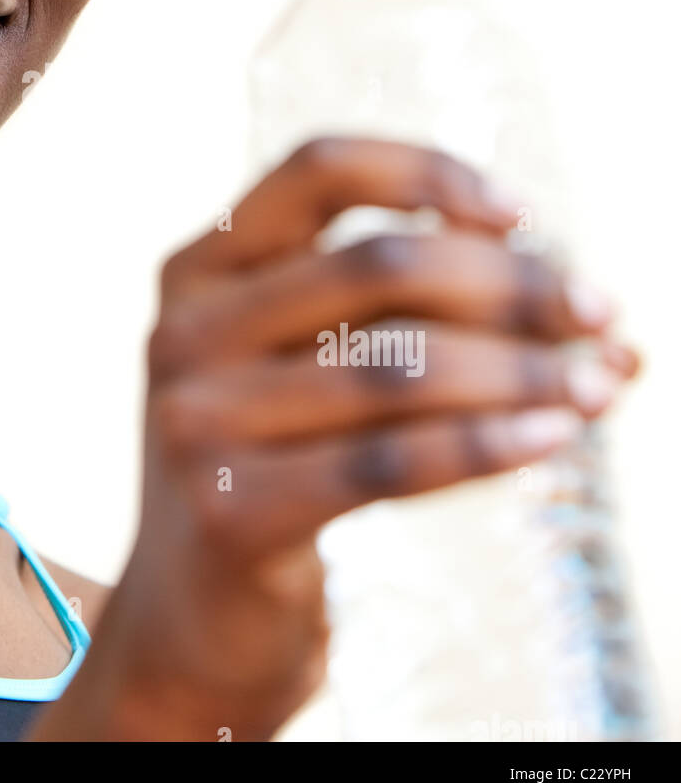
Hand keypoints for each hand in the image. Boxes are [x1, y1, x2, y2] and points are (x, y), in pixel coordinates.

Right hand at [29, 137, 637, 741]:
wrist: (192, 613)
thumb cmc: (278, 464)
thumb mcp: (312, 365)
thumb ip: (411, 317)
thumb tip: (590, 314)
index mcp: (199, 266)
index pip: (317, 169)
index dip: (426, 173)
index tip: (522, 216)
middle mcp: (183, 330)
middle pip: (378, 264)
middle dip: (509, 283)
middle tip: (598, 313)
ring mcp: (196, 422)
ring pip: (398, 368)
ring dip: (522, 370)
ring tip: (599, 383)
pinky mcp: (231, 513)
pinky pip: (390, 462)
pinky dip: (486, 445)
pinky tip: (551, 436)